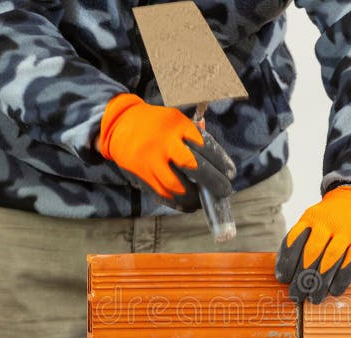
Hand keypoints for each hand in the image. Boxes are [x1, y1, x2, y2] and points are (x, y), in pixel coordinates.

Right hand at [98, 94, 234, 211]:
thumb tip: (219, 161)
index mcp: (177, 125)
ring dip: (196, 198)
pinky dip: (179, 204)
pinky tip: (190, 205)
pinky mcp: (142, 175)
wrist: (119, 125)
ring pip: (178, 187)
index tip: (230, 173)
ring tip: (205, 200)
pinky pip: (163, 195)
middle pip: (194, 167)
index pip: (205, 146)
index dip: (221, 162)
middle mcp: (164, 143)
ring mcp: (151, 161)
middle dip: (213, 182)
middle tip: (225, 190)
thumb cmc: (157, 124)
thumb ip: (197, 137)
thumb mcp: (176, 120)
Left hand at [275, 185, 350, 302]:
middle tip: (296, 295)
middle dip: (301, 278)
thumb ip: (303, 240)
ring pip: (329, 261)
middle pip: (310, 255)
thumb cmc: (331, 219)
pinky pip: (350, 264)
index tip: (283, 279)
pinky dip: (341, 280)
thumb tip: (288, 274)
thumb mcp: (314, 220)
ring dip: (320, 284)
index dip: (286, 262)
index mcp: (311, 217)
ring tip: (313, 298)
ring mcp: (347, 231)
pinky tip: (334, 291)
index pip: (294, 241)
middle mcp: (328, 222)